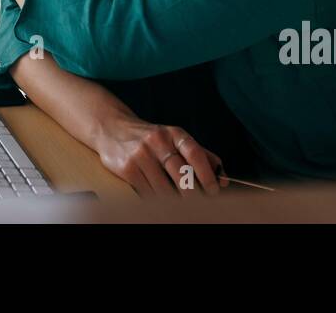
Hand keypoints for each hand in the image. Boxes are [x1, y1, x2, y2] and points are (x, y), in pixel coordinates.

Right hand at [93, 113, 227, 197]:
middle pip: (181, 175)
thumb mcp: (174, 138)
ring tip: (183, 207)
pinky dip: (157, 202)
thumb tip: (223, 178)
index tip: (214, 190)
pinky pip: (147, 192)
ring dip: (176, 202)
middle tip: (200, 205)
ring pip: (164, 189)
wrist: (112, 128)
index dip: (207, 175)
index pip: (195, 154)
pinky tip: (162, 203)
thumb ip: (201, 155)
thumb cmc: (150, 138)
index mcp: (174, 133)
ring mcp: (141, 155)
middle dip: (194, 194)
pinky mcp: (127, 168)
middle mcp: (157, 141)